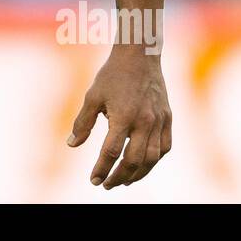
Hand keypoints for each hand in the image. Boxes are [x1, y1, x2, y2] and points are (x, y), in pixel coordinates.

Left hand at [67, 47, 172, 188]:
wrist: (140, 55)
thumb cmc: (113, 74)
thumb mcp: (93, 96)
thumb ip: (83, 123)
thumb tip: (72, 145)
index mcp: (123, 116)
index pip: (111, 152)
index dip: (101, 168)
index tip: (94, 180)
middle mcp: (144, 121)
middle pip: (134, 160)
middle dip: (119, 177)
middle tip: (107, 184)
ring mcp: (159, 121)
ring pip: (152, 158)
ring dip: (138, 174)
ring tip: (124, 180)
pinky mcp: (168, 118)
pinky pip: (165, 147)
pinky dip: (155, 160)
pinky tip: (144, 164)